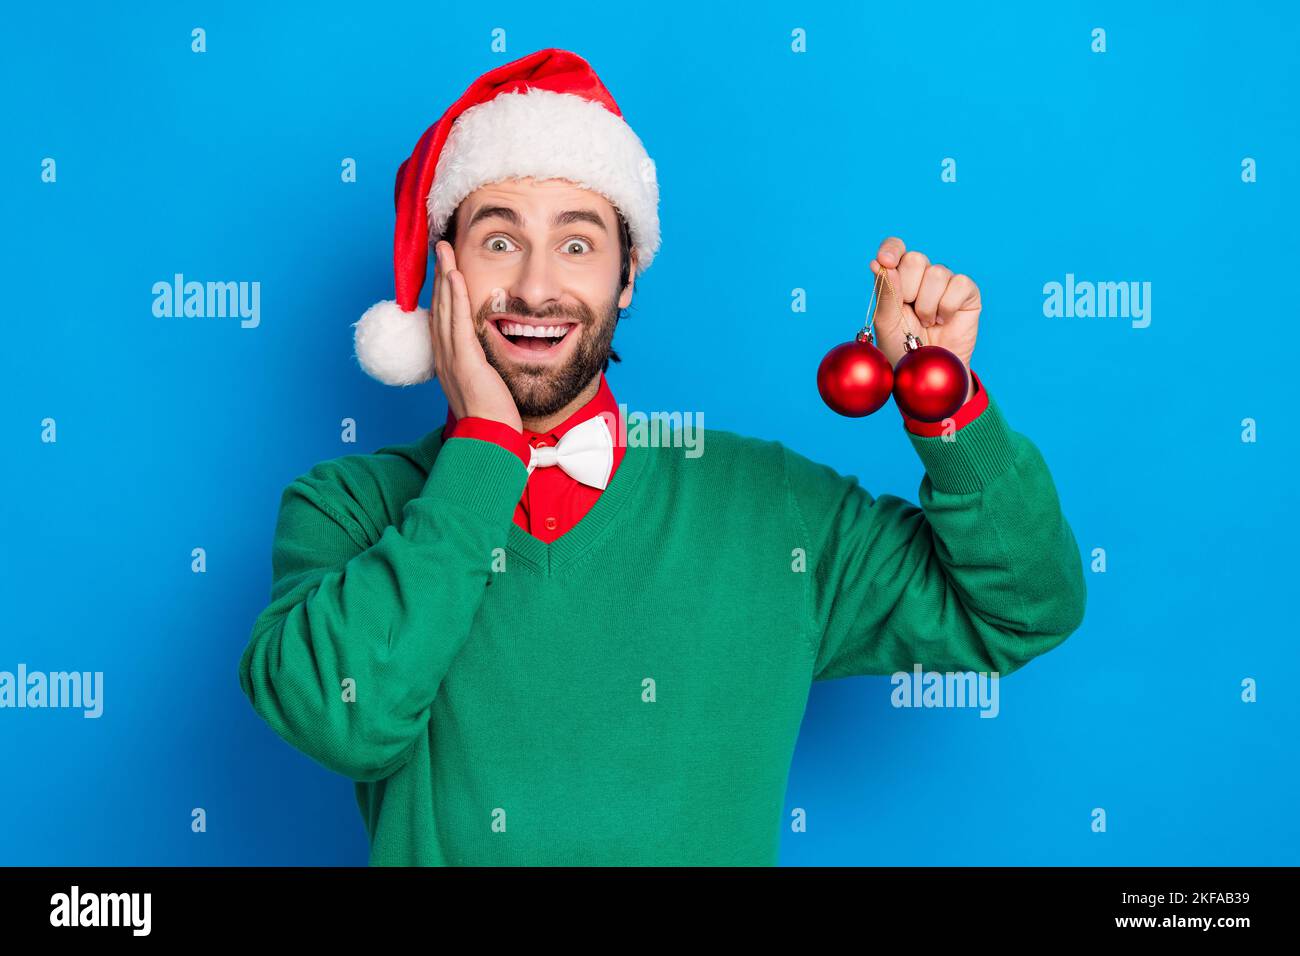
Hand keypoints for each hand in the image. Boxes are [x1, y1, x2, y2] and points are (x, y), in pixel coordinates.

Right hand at [430, 240, 522, 432]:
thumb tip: (485, 357)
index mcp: (447, 361)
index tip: (445, 269)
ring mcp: (451, 358)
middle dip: (439, 275)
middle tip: (440, 248)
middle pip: (438, 307)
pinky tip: (456, 276)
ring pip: (444, 308)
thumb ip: (480, 366)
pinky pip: (458, 322)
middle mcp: (443, 356)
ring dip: (444, 276)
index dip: (441, 291)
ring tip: (444, 250)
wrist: (489, 439)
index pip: (441, 318)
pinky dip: (456, 297)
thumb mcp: (482, 384)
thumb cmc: (490, 416)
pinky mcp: (464, 361)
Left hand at [868, 237, 980, 402]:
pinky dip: (947, 306)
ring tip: (927, 323)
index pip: (895, 248)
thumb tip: (878, 263)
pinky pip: (959, 284)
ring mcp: (945, 283)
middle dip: (908, 289)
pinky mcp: (967, 293)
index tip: (886, 261)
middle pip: (915, 259)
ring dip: (927, 305)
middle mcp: (922, 275)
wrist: (928, 371)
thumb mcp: (886, 321)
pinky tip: (943, 320)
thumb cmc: (903, 347)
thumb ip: (884, 292)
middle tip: (910, 312)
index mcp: (898, 277)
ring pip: (937, 273)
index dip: (892, 250)